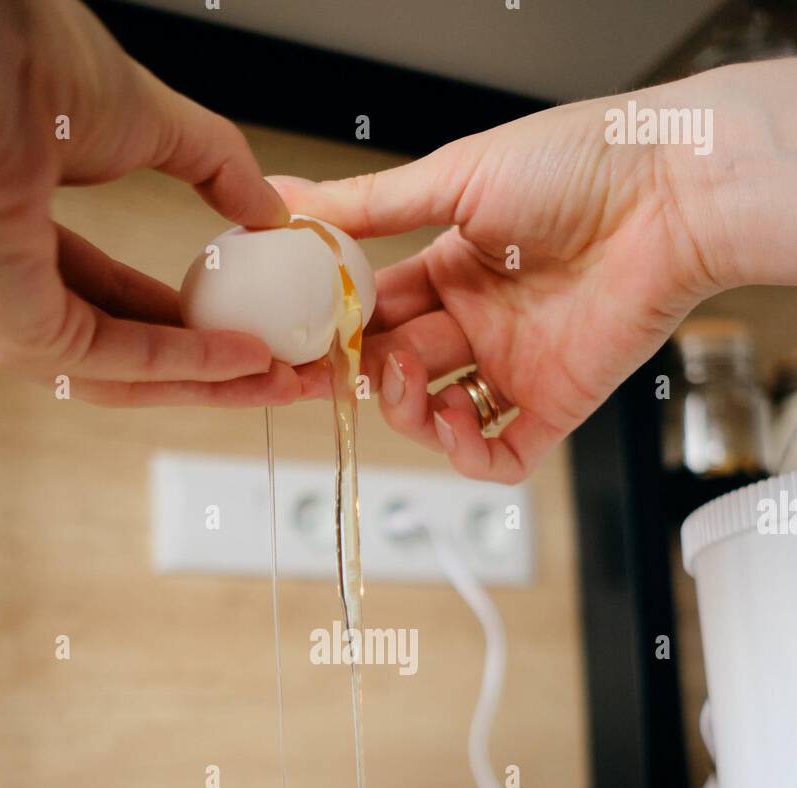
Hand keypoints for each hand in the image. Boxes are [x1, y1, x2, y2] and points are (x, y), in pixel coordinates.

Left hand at [0, 0, 300, 406]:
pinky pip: (119, 361)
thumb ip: (214, 167)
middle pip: (124, 355)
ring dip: (213, 380)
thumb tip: (271, 211)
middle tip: (281, 372)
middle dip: (212, 370)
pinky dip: (191, 365)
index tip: (254, 330)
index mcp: (6, 241)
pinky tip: (247, 360)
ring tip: (281, 379)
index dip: (190, 323)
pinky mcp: (14, 337)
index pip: (110, 303)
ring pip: (124, 372)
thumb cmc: (25, 68)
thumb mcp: (145, 122)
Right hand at [272, 60, 796, 481]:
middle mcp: (481, 322)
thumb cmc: (575, 166)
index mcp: (453, 268)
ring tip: (404, 376)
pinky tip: (452, 420)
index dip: (343, 329)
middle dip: (365, 373)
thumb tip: (289, 204)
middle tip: (343, 363)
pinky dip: (466, 453)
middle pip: (400, 369)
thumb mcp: (455, 177)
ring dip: (406, 410)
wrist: (665, 192)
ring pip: (438, 418)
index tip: (308, 334)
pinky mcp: (556, 404)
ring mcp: (516, 366)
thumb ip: (371, 206)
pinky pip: (499, 454)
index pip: (381, 313)